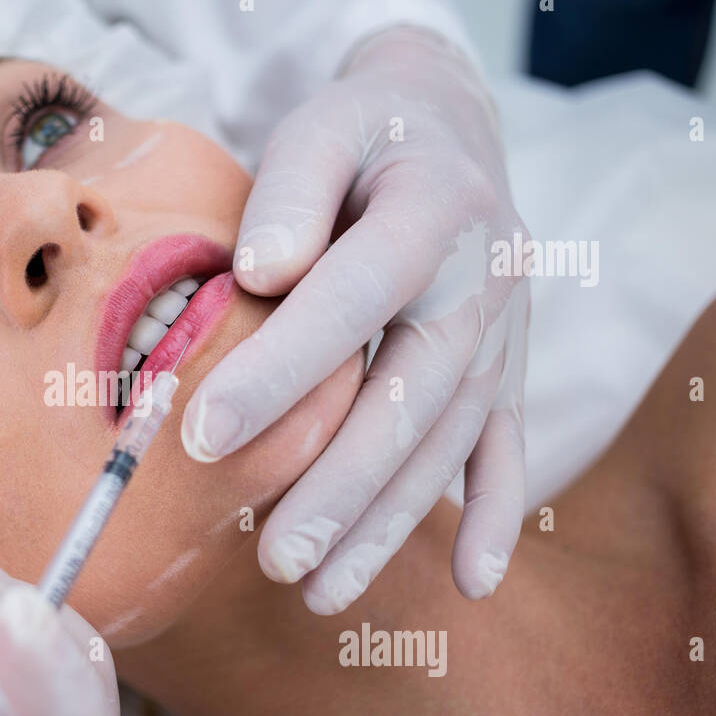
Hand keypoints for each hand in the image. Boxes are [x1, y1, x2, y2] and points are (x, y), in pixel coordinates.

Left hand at [182, 25, 529, 613]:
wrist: (445, 126)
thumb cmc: (360, 135)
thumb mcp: (321, 127)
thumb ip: (290, 189)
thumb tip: (259, 272)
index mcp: (436, 206)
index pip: (354, 297)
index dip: (282, 370)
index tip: (203, 437)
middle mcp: (489, 273)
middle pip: (415, 394)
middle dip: (342, 485)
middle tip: (274, 559)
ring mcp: (508, 327)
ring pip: (450, 439)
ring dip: (391, 522)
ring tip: (322, 590)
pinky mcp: (511, 363)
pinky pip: (507, 445)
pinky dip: (494, 516)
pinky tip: (469, 583)